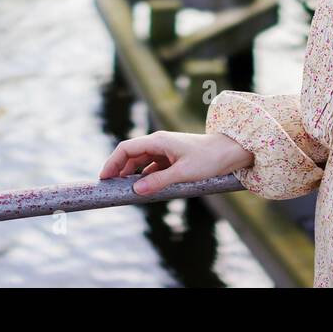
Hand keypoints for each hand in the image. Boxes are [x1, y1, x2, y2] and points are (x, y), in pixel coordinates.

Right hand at [98, 130, 250, 195]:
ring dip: (131, 174)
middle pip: (131, 155)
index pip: (126, 148)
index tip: (103, 177)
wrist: (229, 152)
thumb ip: (159, 181)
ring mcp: (165, 151)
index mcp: (158, 141)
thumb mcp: (183, 173)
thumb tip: (136, 190)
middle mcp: (159, 144)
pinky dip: (144, 177)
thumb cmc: (208, 159)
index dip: (112, 162)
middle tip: (109, 187)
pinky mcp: (172, 159)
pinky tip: (142, 188)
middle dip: (118, 170)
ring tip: (122, 190)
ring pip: (141, 162)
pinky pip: (152, 168)